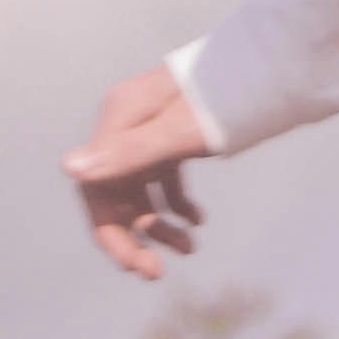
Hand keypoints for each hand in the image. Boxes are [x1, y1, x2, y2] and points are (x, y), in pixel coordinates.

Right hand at [66, 61, 210, 279]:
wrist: (269, 66)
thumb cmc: (224, 96)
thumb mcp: (179, 132)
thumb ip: (127, 152)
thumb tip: (69, 168)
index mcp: (119, 121)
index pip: (94, 187)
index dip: (109, 232)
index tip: (134, 265)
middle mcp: (126, 125)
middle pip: (113, 192)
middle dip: (133, 235)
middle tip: (156, 272)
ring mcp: (148, 130)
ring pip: (140, 189)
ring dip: (158, 224)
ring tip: (190, 248)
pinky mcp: (172, 134)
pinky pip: (163, 177)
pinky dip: (177, 202)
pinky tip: (198, 221)